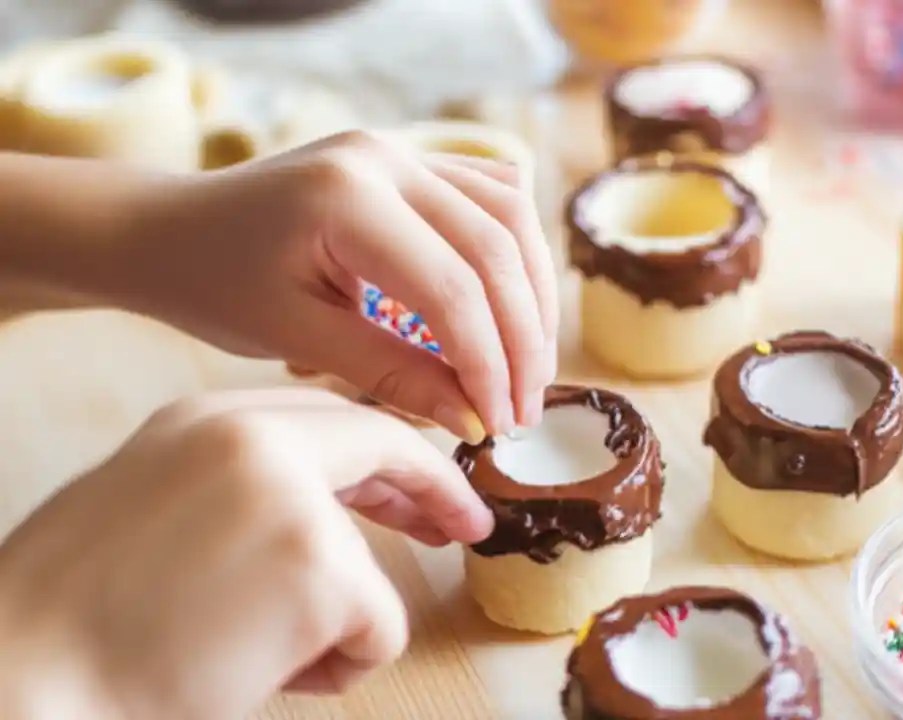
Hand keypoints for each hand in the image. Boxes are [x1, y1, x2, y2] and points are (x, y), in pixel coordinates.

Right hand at [0, 389, 492, 719]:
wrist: (24, 677)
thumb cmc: (84, 615)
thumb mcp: (157, 503)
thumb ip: (244, 483)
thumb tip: (331, 503)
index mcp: (207, 418)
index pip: (333, 414)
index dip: (390, 453)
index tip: (429, 484)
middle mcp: (256, 439)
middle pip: (381, 445)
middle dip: (434, 490)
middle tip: (467, 528)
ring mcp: (296, 500)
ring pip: (375, 571)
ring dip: (334, 627)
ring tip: (245, 654)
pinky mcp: (324, 572)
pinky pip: (378, 631)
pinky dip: (337, 668)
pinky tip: (259, 674)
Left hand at [119, 131, 557, 440]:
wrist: (169, 230)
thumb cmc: (215, 285)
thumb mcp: (295, 337)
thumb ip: (392, 373)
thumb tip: (475, 419)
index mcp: (346, 196)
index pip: (451, 287)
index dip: (488, 363)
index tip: (499, 426)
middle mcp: (386, 157)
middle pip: (497, 247)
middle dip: (523, 339)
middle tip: (525, 411)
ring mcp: (404, 149)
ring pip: (512, 215)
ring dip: (533, 297)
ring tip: (531, 370)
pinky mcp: (413, 160)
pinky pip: (494, 198)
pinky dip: (516, 257)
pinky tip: (516, 309)